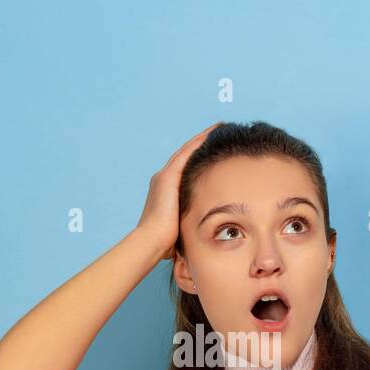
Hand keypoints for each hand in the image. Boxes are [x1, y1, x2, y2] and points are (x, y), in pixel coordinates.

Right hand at [136, 122, 223, 260]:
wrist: (151, 240)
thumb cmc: (165, 242)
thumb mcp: (180, 226)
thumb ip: (189, 221)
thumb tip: (203, 230)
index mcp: (165, 190)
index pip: (185, 168)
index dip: (198, 157)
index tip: (212, 150)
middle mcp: (163, 179)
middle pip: (185, 156)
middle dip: (201, 143)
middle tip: (218, 132)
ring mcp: (164, 176)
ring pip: (186, 151)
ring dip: (202, 138)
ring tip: (218, 128)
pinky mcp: (167, 177)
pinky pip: (185, 154)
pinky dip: (198, 143)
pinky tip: (210, 135)